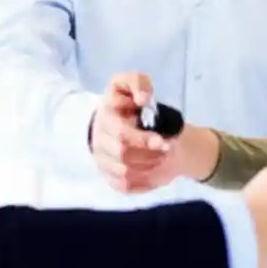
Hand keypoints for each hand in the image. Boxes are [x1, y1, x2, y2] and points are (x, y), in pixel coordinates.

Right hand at [89, 72, 180, 192]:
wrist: (129, 122)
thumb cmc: (132, 101)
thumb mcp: (135, 81)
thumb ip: (138, 83)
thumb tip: (142, 99)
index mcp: (105, 116)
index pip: (121, 134)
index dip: (143, 140)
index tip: (163, 141)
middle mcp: (99, 139)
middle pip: (123, 155)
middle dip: (150, 155)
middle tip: (167, 149)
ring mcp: (101, 159)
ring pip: (124, 173)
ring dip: (149, 167)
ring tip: (161, 158)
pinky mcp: (107, 175)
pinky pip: (123, 186)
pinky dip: (142, 181)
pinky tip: (153, 171)